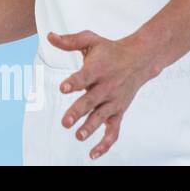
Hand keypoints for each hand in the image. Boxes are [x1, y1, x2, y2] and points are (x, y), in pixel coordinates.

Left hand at [47, 30, 160, 159]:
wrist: (140, 58)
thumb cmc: (110, 49)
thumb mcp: (90, 40)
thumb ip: (69, 41)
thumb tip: (49, 36)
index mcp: (98, 69)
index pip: (84, 77)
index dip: (73, 83)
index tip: (63, 88)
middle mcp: (106, 87)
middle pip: (90, 101)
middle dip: (78, 112)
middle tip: (65, 122)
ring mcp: (113, 101)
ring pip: (101, 117)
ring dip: (90, 128)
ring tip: (78, 136)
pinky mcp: (118, 112)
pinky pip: (113, 131)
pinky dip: (105, 144)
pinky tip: (92, 154)